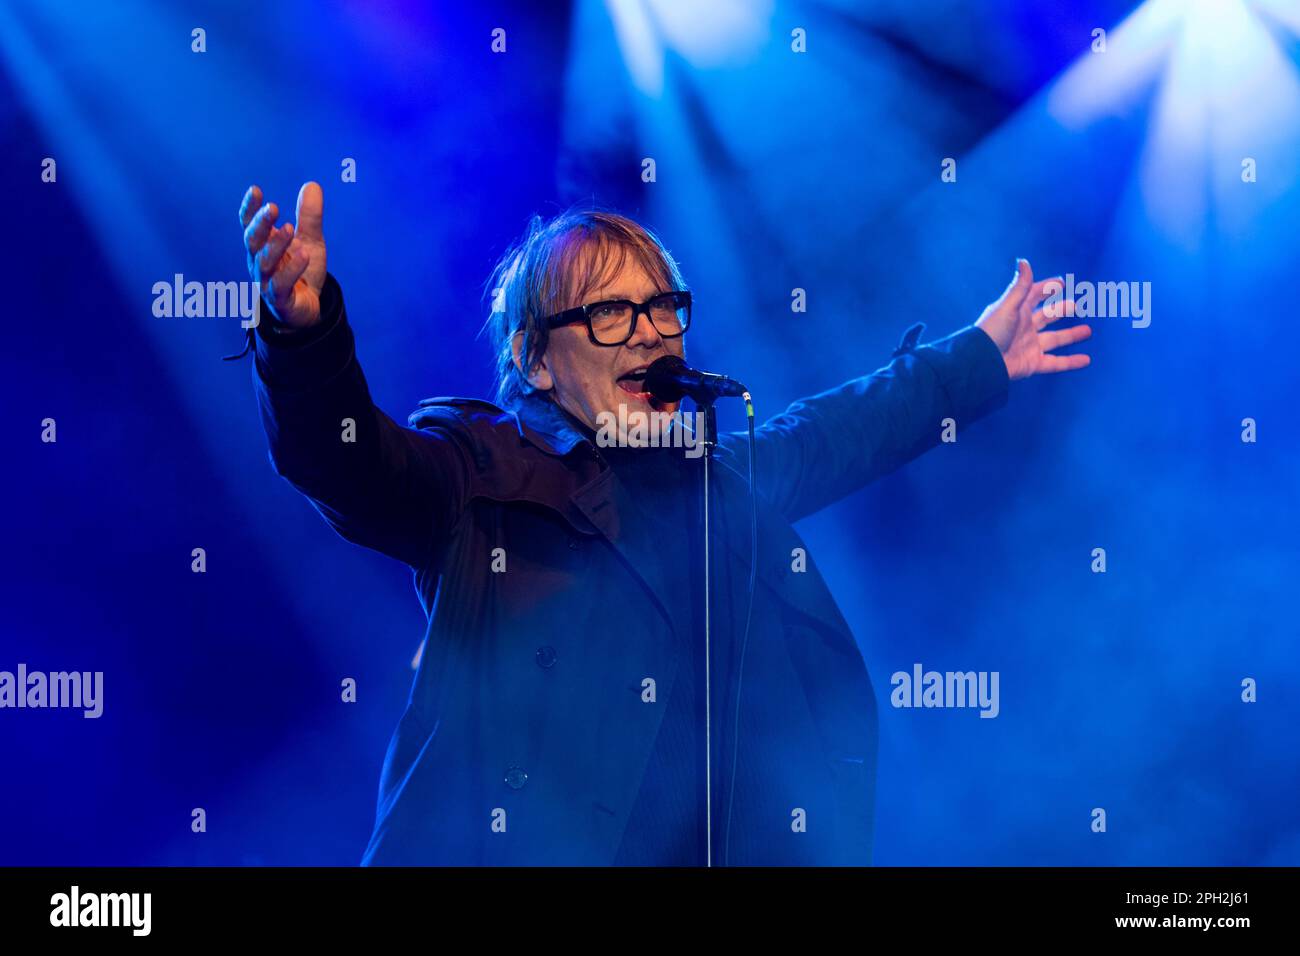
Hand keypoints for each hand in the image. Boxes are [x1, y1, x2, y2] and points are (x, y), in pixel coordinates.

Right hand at [239, 182, 326, 328]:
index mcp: (262, 245)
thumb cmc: (302, 270)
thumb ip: (309, 217)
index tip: (255, 189)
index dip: (249, 208)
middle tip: (272, 207)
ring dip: (276, 244)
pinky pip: (281, 284)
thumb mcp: (311, 240)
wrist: (308, 308)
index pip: (249, 224)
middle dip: (260, 224)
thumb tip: (312, 185)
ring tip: (290, 228)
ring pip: (264, 262)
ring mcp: (266, 281)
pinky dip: (292, 270)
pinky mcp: (280, 299)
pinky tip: (304, 256)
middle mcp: (259, 261)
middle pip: (253, 241)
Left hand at [975, 259, 1090, 380]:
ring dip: (1071, 335)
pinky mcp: (1033, 363)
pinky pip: (1056, 363)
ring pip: (1055, 339)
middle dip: (1061, 310)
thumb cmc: (991, 332)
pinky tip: (1086, 360)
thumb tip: (1023, 261)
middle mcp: (1024, 328)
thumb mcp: (1007, 307)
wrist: (981, 362)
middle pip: (1047, 316)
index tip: (1062, 283)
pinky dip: (1071, 362)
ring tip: (1088, 330)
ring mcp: (1029, 346)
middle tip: (1076, 305)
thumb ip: (1020, 286)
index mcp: (1017, 311)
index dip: (1047, 288)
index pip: (1034, 295)